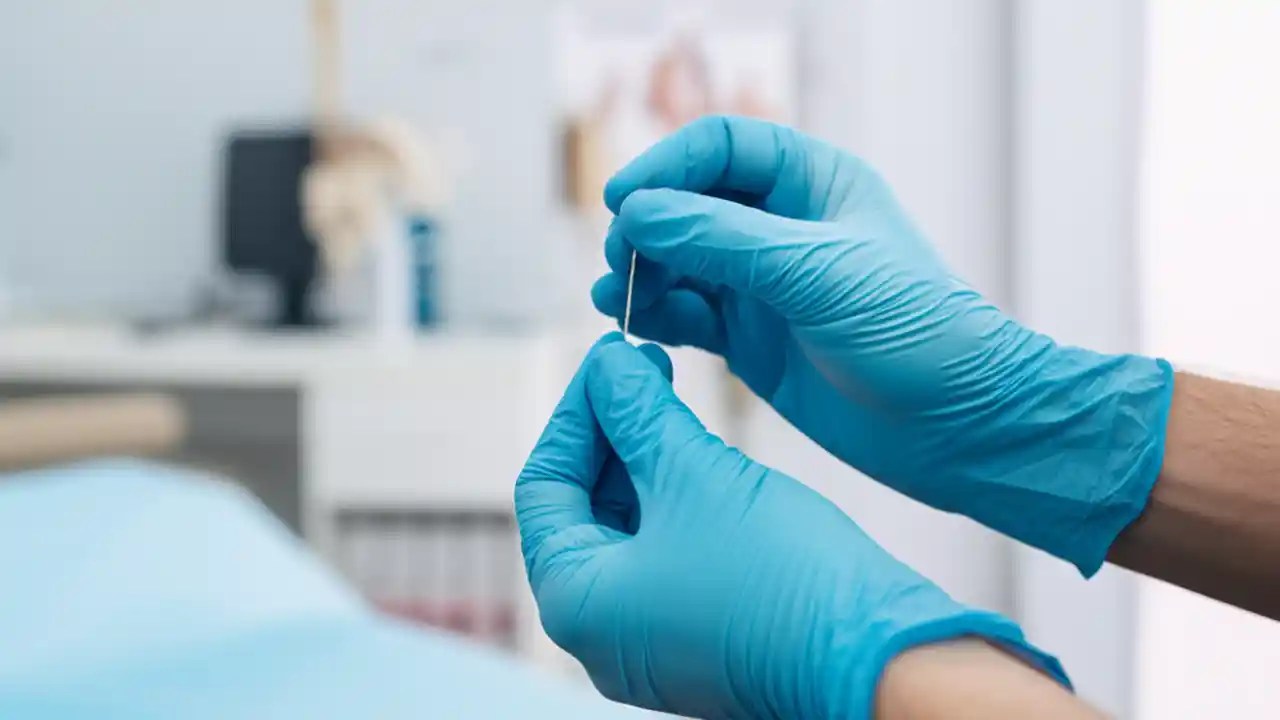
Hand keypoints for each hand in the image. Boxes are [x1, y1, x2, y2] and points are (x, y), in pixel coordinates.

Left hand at [515, 334, 1064, 718]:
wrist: (876, 656)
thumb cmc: (781, 580)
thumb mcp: (695, 475)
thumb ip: (639, 412)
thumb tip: (606, 366)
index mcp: (575, 602)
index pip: (542, 486)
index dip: (574, 413)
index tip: (606, 362)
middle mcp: (598, 632)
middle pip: (578, 509)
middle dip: (608, 434)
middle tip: (641, 372)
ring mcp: (646, 639)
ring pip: (622, 530)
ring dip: (641, 462)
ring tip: (670, 401)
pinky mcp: (691, 635)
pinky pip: (659, 556)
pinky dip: (670, 500)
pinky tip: (695, 453)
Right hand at [592, 116, 1173, 574]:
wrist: (958, 426)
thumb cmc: (916, 331)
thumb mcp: (814, 272)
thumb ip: (721, 239)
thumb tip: (637, 213)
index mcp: (813, 183)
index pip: (720, 149)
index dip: (665, 167)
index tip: (623, 201)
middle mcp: (781, 227)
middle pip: (688, 203)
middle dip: (648, 226)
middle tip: (622, 260)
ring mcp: (763, 285)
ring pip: (679, 261)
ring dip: (643, 272)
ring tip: (616, 296)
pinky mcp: (751, 339)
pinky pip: (686, 314)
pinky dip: (655, 314)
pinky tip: (633, 323)